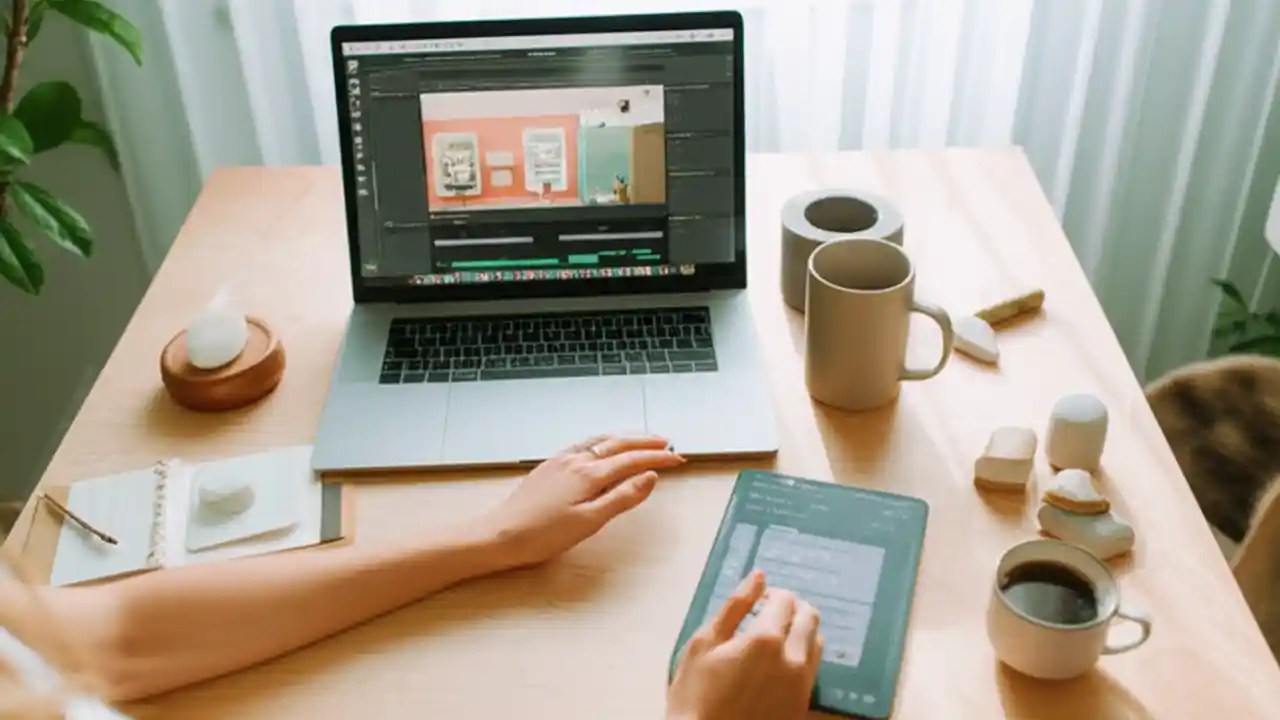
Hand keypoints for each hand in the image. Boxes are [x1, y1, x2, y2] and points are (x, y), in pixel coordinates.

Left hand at [480, 435, 683, 567]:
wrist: (499, 535)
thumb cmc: (542, 535)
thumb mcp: (589, 522)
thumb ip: (622, 498)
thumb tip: (649, 478)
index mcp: (589, 474)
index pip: (633, 461)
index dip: (658, 459)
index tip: (678, 458)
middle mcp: (576, 460)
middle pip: (618, 444)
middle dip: (645, 443)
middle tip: (667, 445)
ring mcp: (560, 461)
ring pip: (600, 441)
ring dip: (624, 439)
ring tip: (640, 442)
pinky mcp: (548, 467)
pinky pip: (583, 445)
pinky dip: (602, 443)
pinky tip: (601, 449)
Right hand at [667, 571, 822, 719]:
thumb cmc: (695, 695)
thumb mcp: (703, 644)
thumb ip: (733, 606)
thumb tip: (758, 576)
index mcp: (766, 639)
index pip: (786, 599)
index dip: (772, 594)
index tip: (757, 602)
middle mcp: (793, 659)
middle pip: (810, 617)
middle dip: (793, 608)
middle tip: (769, 616)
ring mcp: (802, 684)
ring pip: (816, 643)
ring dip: (800, 631)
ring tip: (775, 639)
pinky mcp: (803, 704)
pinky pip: (813, 669)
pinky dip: (802, 656)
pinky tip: (778, 665)